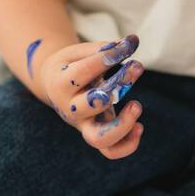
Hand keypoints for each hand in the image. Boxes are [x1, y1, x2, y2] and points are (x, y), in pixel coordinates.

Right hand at [33, 35, 145, 159]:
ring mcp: (82, 125)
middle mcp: (70, 108)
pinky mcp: (95, 134)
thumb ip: (101, 49)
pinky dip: (127, 145)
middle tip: (137, 66)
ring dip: (123, 125)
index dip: (110, 56)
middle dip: (118, 85)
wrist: (54, 86)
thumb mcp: (78, 52)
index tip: (128, 45)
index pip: (85, 71)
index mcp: (61, 84)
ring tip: (137, 105)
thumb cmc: (71, 65)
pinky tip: (140, 127)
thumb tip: (129, 44)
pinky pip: (110, 151)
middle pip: (92, 105)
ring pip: (99, 139)